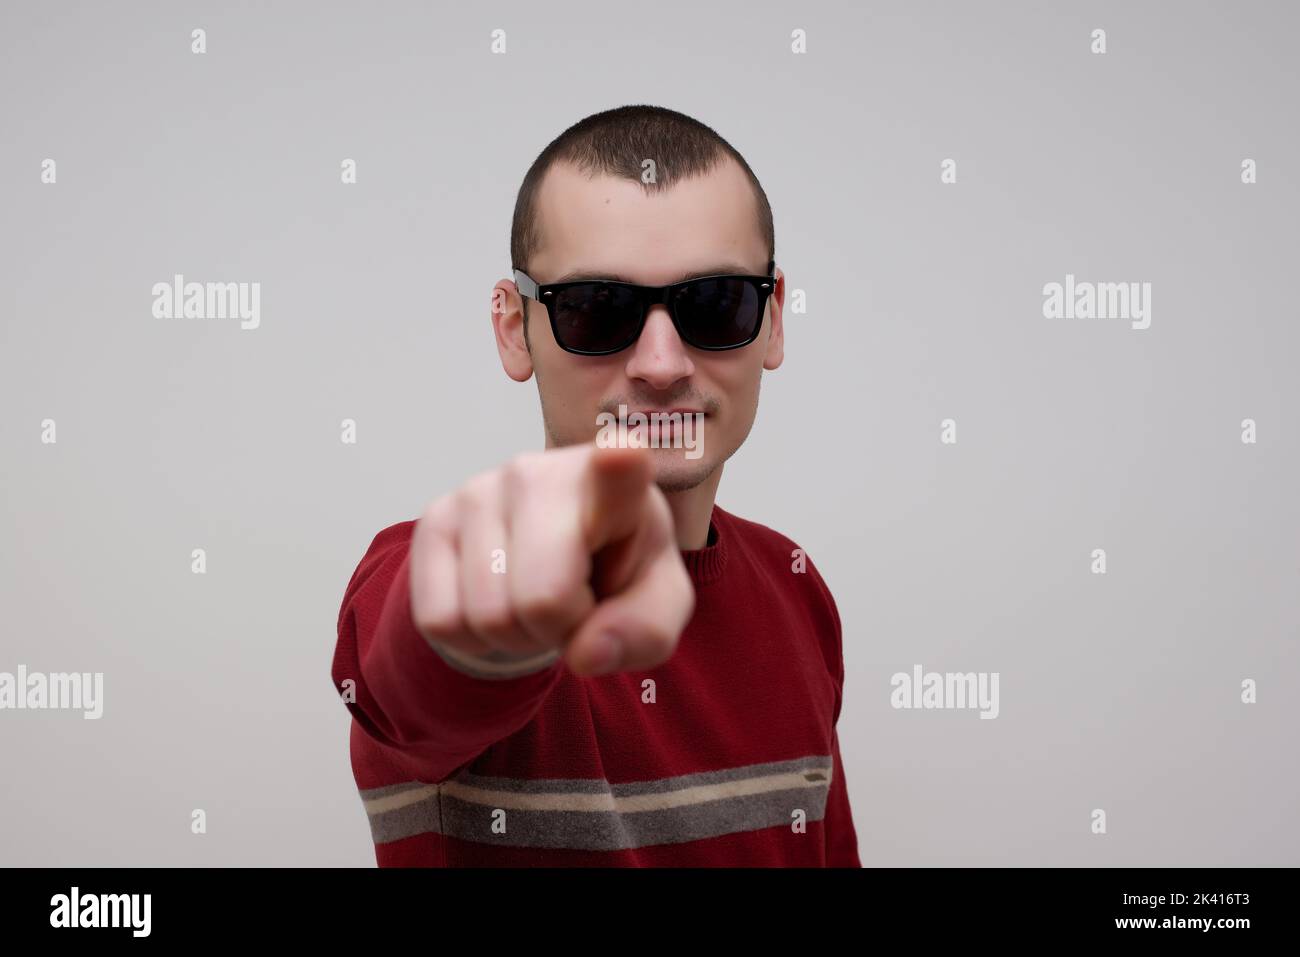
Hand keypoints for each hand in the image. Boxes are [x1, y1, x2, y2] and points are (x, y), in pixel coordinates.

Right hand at [409, 444, 694, 676]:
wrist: (553, 556)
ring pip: (487, 617)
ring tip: (537, 601)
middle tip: (573, 606)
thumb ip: (644, 632)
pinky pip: (440, 621)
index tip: (624, 452)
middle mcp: (540, 473)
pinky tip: (497, 601)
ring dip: (516, 636)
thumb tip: (586, 652)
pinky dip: (471, 637)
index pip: (619, 472)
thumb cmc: (615, 571)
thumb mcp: (655, 606)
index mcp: (617, 486)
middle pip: (541, 601)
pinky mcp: (433, 519)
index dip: (619, 466)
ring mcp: (479, 491)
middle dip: (559, 630)